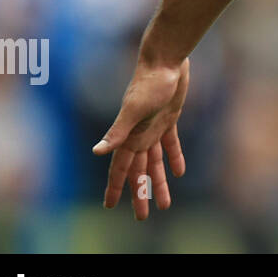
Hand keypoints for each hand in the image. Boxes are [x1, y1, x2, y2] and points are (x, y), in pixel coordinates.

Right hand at [93, 57, 188, 218]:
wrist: (166, 60)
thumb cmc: (149, 83)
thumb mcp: (134, 109)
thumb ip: (117, 132)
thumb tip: (97, 152)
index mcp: (129, 136)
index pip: (120, 169)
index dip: (115, 188)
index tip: (110, 207)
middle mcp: (139, 135)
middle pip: (139, 171)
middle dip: (140, 194)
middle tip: (143, 216)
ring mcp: (154, 127)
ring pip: (155, 162)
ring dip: (160, 181)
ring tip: (165, 204)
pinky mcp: (169, 117)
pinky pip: (171, 143)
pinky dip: (175, 157)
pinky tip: (179, 172)